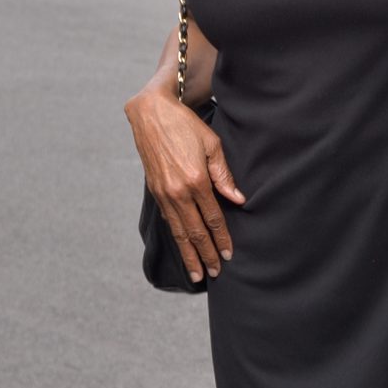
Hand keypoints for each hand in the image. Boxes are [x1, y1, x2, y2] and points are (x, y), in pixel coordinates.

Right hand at [125, 89, 243, 282]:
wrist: (150, 113)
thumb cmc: (185, 125)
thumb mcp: (211, 145)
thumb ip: (224, 175)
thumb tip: (237, 200)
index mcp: (195, 180)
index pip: (212, 218)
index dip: (221, 238)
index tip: (229, 255)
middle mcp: (177, 192)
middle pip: (194, 231)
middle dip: (205, 255)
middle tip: (215, 274)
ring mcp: (163, 193)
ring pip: (178, 231)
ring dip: (189, 254)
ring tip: (197, 274)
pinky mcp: (155, 191)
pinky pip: (168, 220)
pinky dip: (176, 237)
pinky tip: (183, 248)